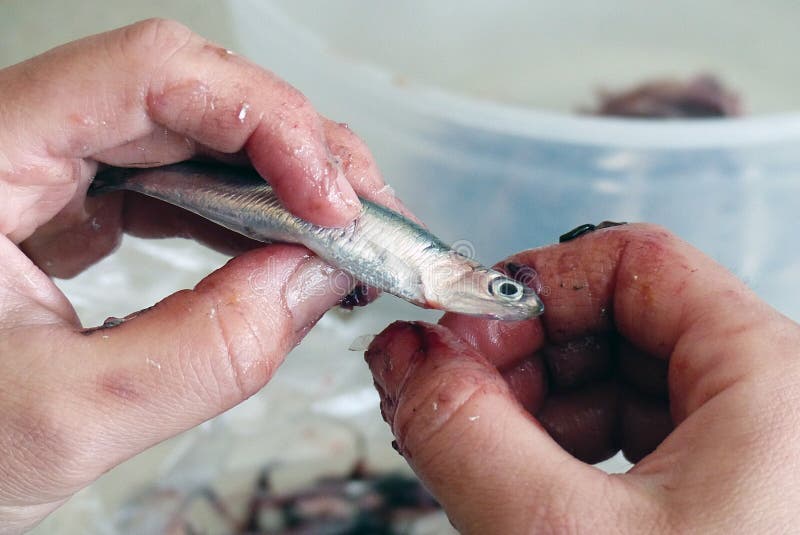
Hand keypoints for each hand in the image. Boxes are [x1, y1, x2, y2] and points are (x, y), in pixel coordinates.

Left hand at [0, 19, 402, 532]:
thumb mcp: (67, 417)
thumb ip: (204, 351)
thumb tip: (316, 280)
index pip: (148, 76)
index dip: (263, 120)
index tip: (330, 200)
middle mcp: (16, 141)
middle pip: (186, 95)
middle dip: (294, 150)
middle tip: (363, 214)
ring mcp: (45, 171)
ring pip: (190, 136)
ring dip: (279, 183)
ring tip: (340, 235)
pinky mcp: (71, 208)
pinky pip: (175, 184)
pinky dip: (243, 214)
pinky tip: (281, 248)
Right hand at [366, 224, 799, 532]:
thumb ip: (463, 435)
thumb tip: (405, 362)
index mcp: (770, 377)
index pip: (630, 259)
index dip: (530, 283)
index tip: (459, 331)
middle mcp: (775, 402)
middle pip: (619, 316)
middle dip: (519, 353)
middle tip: (450, 397)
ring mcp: (757, 452)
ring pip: (620, 378)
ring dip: (534, 406)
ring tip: (480, 452)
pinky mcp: (731, 498)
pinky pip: (636, 436)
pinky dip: (569, 451)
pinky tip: (529, 487)